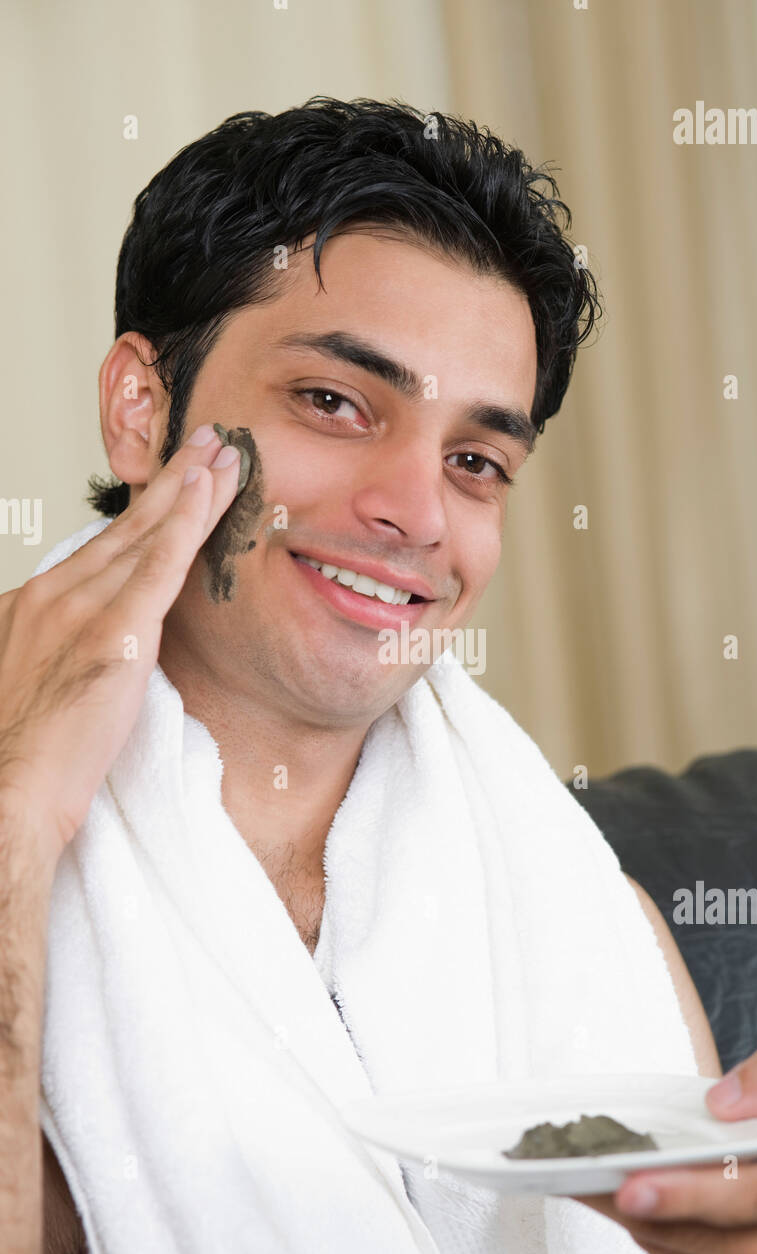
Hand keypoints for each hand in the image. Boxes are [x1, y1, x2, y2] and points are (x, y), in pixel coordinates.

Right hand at [0, 424, 240, 859]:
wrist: (6, 796)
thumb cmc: (22, 758)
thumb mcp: (32, 685)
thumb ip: (60, 653)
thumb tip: (86, 652)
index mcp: (30, 605)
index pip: (100, 550)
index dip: (141, 516)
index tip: (170, 484)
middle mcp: (50, 594)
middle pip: (124, 530)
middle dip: (170, 482)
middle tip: (207, 443)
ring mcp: (79, 610)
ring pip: (146, 536)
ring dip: (189, 489)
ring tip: (223, 454)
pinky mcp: (113, 634)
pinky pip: (158, 565)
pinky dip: (185, 523)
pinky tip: (208, 491)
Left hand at [571, 1038, 756, 1253]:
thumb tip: (724, 1100)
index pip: (744, 1196)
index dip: (685, 1191)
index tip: (636, 1186)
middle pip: (688, 1227)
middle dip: (634, 1194)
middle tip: (592, 1163)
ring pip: (670, 1248)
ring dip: (640, 1211)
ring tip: (627, 1172)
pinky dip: (656, 1234)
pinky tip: (661, 1204)